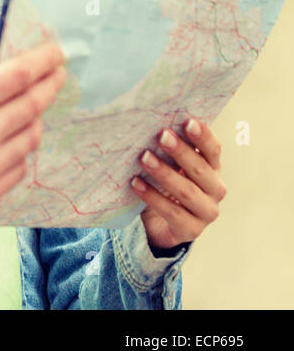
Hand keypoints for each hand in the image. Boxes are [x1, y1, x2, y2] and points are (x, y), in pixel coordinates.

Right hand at [0, 43, 66, 215]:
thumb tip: (15, 74)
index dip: (43, 63)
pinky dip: (15, 151)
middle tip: (56, 75)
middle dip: (48, 87)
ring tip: (17, 111)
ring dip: (30, 120)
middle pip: (33, 107)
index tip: (57, 54)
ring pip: (32, 138)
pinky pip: (19, 166)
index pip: (19, 77)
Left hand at [133, 117, 225, 252]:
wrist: (161, 225)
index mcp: (213, 170)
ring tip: (143, 158)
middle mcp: (215, 190)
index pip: (213, 151)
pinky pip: (171, 212)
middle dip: (180, 151)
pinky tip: (136, 183)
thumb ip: (170, 151)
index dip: (203, 136)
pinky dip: (152, 196)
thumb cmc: (166, 187)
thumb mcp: (172, 167)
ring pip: (187, 191)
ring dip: (164, 173)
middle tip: (161, 135)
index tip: (187, 121)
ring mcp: (206, 212)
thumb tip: (150, 124)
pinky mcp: (191, 230)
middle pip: (200, 169)